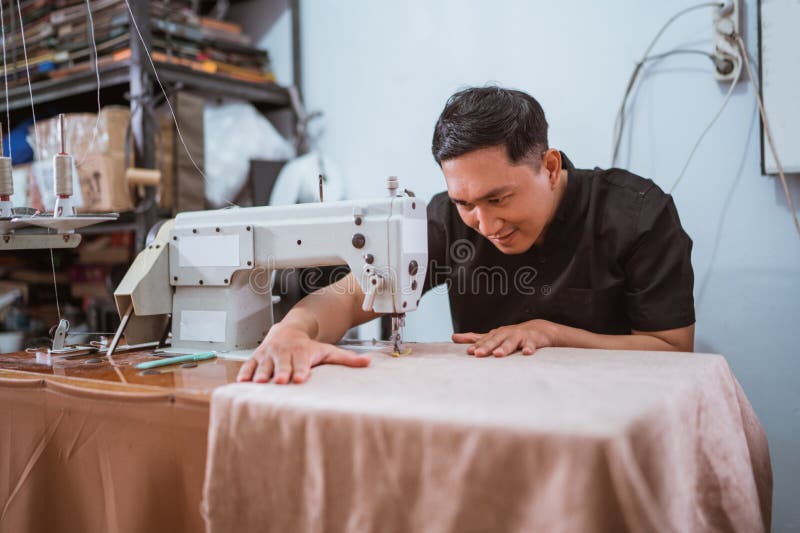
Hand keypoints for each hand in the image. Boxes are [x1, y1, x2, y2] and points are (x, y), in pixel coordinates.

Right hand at [236, 324, 369, 383]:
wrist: (288, 331)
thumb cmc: (308, 346)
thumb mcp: (328, 350)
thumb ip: (346, 359)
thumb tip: (368, 362)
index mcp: (301, 351)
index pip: (302, 362)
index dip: (300, 370)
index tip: (301, 378)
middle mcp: (284, 352)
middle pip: (282, 363)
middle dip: (281, 371)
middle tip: (279, 381)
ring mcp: (269, 354)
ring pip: (264, 364)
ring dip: (261, 373)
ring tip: (258, 383)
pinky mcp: (256, 357)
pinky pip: (249, 365)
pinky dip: (245, 372)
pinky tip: (242, 382)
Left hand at [451, 319, 559, 356]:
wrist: (539, 330)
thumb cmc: (512, 335)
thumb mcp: (493, 336)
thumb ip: (474, 338)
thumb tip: (453, 337)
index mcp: (496, 334)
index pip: (485, 340)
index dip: (477, 346)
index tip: (469, 352)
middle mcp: (507, 333)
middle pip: (495, 340)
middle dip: (487, 347)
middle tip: (478, 354)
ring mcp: (520, 336)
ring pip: (512, 342)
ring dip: (505, 347)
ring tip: (498, 354)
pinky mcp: (533, 339)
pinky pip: (531, 344)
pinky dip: (529, 348)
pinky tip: (527, 353)